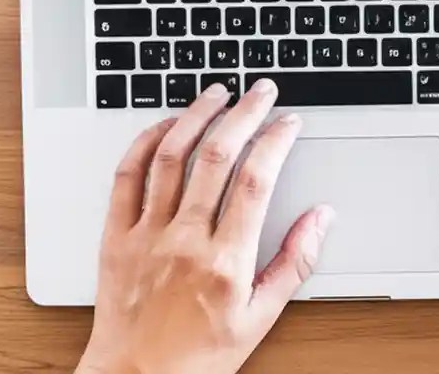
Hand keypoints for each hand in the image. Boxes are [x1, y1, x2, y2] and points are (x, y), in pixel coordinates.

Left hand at [77, 80, 335, 373]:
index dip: (276, 141)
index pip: (256, 180)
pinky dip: (146, 143)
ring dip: (196, 116)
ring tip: (217, 93)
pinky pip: (126, 177)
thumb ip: (295, 261)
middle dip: (244, 114)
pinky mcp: (115, 236)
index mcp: (225, 261)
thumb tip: (322, 217)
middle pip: (216, 157)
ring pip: (170, 157)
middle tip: (261, 91)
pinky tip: (166, 126)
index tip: (289, 122)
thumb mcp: (262, 315)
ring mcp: (146, 235)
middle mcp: (184, 241)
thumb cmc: (199, 355)